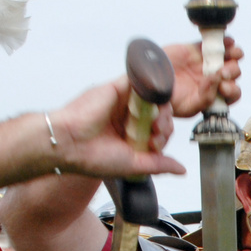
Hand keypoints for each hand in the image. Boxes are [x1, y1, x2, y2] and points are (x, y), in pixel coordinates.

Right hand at [46, 81, 184, 179]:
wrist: (69, 142)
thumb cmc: (93, 157)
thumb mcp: (134, 164)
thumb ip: (159, 164)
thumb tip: (181, 170)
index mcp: (130, 136)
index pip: (158, 131)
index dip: (163, 136)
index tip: (155, 145)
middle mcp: (127, 118)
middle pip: (159, 114)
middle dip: (164, 124)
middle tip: (155, 134)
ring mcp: (123, 102)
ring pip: (153, 99)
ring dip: (159, 110)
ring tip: (153, 124)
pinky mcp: (118, 88)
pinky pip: (140, 81)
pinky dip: (150, 88)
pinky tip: (152, 100)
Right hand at [163, 37, 242, 117]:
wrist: (148, 82)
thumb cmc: (167, 100)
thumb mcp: (188, 107)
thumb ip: (206, 98)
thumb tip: (217, 79)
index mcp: (212, 96)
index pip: (231, 93)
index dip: (232, 90)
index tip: (222, 87)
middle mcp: (212, 80)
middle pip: (232, 74)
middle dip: (232, 72)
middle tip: (223, 71)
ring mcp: (206, 64)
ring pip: (228, 58)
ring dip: (235, 55)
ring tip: (233, 53)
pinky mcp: (197, 50)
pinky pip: (214, 44)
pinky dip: (224, 41)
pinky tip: (227, 42)